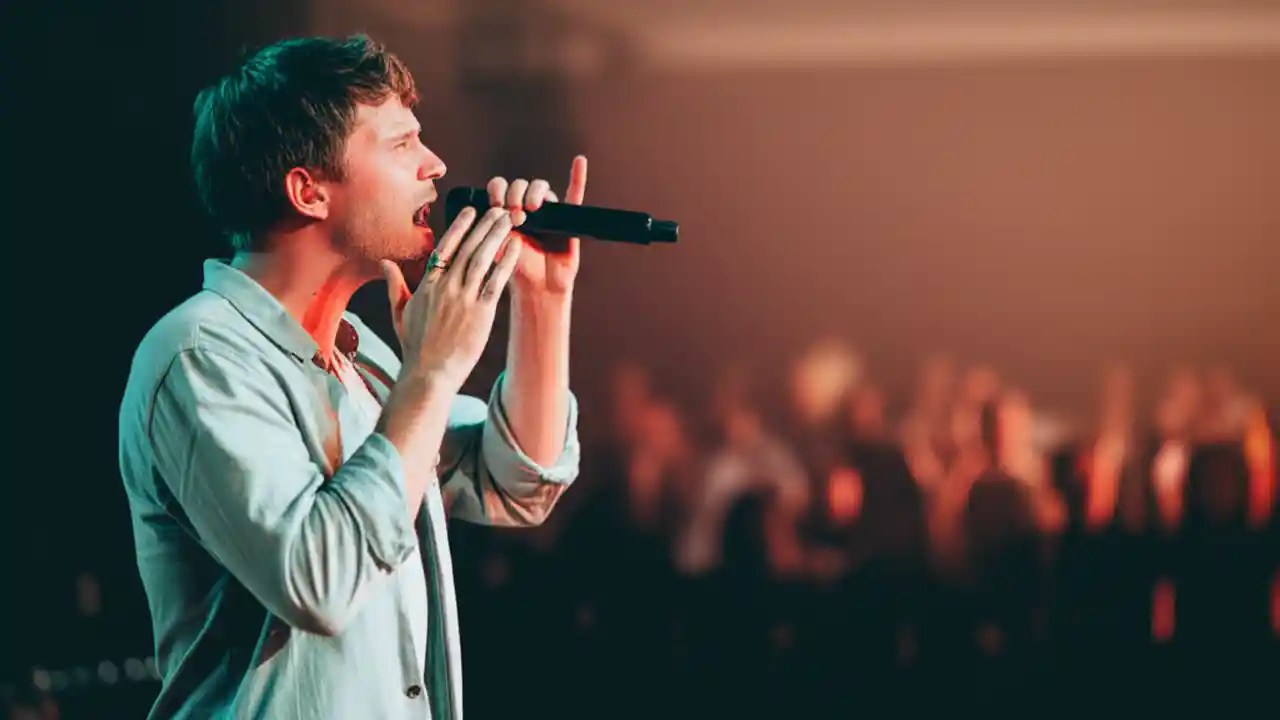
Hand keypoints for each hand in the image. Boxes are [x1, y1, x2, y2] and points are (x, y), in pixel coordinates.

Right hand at [381, 206, 522, 389]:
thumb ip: (395, 285)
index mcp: (427, 285)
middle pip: (467, 248)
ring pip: (482, 259)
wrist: (429, 374)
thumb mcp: (400, 314)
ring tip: (509, 220)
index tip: (471, 210)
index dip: (460, 227)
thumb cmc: (415, 347)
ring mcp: (464, 299)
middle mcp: (445, 287)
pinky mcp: (481, 313)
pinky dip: (507, 261)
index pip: (445, 247)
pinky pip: (496, 281)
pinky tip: (516, 246)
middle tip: (498, 208)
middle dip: (484, 225)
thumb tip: (384, 262)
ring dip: (496, 236)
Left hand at [486, 155, 587, 295]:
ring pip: (541, 187)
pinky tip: (579, 161)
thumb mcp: (496, 247)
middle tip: (514, 214)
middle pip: (519, 185)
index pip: (500, 188)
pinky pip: (575, 193)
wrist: (538, 286)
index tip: (495, 205)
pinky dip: (578, 176)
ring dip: (534, 192)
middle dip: (514, 194)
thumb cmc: (516, 268)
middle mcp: (527, 206)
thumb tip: (489, 211)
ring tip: (532, 208)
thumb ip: (490, 229)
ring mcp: (548, 210)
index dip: (497, 191)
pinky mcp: (568, 218)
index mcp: (506, 210)